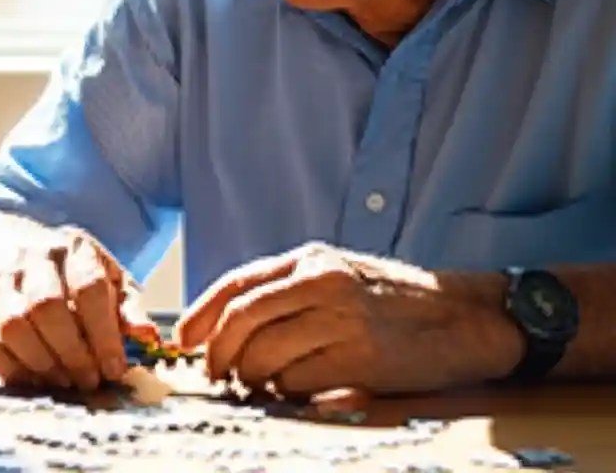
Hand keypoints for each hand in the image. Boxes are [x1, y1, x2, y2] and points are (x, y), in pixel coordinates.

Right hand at [0, 227, 157, 390]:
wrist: (5, 251)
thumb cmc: (69, 275)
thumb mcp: (107, 280)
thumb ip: (128, 307)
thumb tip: (148, 336)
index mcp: (73, 248)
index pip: (88, 287)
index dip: (103, 334)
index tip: (115, 368)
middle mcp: (32, 259)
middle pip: (47, 305)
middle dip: (72, 352)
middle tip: (89, 381)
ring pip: (14, 325)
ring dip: (43, 362)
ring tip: (64, 382)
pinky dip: (11, 369)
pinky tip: (34, 381)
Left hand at [174, 242, 520, 399]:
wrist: (465, 318)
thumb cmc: (394, 300)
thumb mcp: (338, 274)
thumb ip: (287, 290)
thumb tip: (226, 325)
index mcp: (310, 259)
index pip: (236, 284)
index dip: (201, 315)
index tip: (186, 340)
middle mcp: (322, 283)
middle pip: (241, 319)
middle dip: (219, 353)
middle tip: (217, 373)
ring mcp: (342, 320)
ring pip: (264, 354)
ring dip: (250, 377)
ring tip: (255, 384)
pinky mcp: (361, 358)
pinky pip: (297, 381)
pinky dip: (284, 390)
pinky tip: (293, 389)